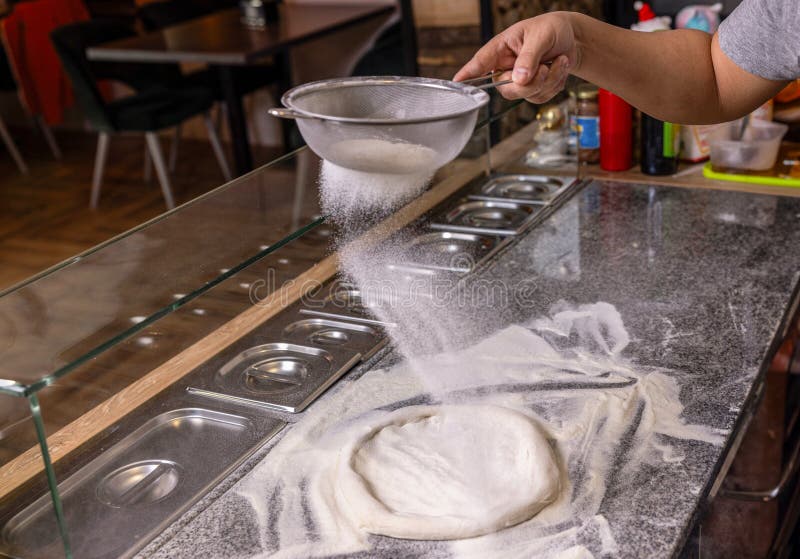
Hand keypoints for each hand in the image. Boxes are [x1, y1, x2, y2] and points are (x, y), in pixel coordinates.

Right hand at [454, 12, 578, 103]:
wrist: (570, 38)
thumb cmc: (550, 29)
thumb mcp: (540, 36)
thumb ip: (528, 58)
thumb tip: (519, 79)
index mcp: (500, 49)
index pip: (480, 64)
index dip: (467, 75)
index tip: (456, 84)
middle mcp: (504, 68)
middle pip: (507, 89)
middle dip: (531, 82)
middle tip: (546, 67)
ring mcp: (517, 81)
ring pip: (526, 95)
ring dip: (549, 80)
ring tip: (558, 61)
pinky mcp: (532, 90)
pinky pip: (540, 97)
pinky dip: (555, 84)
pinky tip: (558, 68)